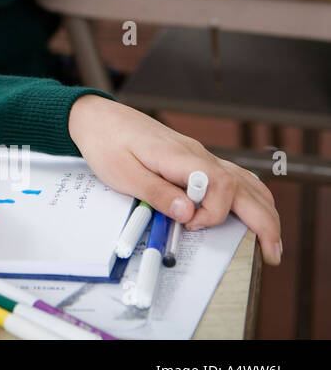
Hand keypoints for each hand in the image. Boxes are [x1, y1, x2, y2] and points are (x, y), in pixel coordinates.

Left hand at [68, 95, 281, 264]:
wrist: (98, 117)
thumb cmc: (106, 142)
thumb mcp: (122, 173)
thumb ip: (156, 192)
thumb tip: (187, 212)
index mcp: (180, 157)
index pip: (220, 185)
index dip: (214, 211)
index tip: (190, 224)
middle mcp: (196, 154)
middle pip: (243, 185)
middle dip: (263, 220)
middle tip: (272, 252)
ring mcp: (198, 155)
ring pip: (243, 180)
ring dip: (261, 209)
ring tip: (270, 238)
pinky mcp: (192, 159)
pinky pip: (231, 176)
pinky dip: (248, 195)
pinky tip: (252, 209)